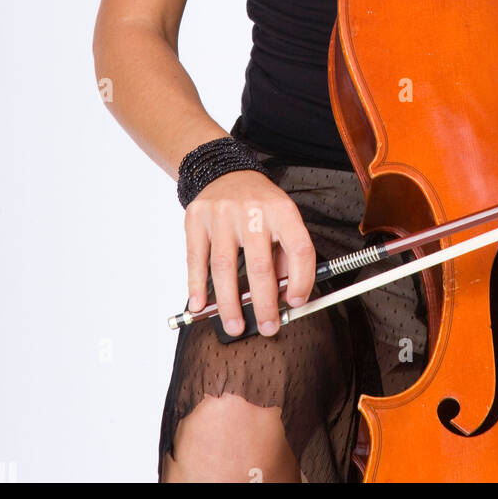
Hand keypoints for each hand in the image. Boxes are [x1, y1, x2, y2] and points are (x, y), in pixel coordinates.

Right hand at [184, 169, 316, 337]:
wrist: (225, 172)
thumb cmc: (258, 203)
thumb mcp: (282, 218)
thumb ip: (285, 254)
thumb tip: (287, 295)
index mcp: (282, 210)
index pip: (299, 248)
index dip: (301, 279)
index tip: (296, 302)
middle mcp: (253, 211)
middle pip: (259, 265)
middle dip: (264, 303)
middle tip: (268, 326)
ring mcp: (222, 214)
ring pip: (225, 267)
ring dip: (229, 304)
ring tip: (235, 326)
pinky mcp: (196, 219)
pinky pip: (196, 259)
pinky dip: (197, 286)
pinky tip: (200, 305)